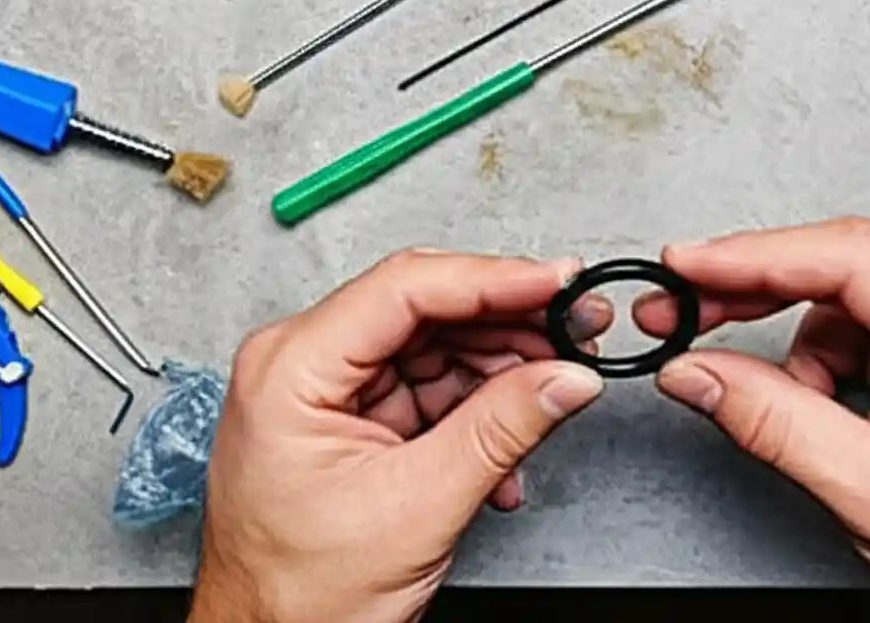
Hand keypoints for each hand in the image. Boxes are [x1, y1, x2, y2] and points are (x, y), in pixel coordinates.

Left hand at [189, 250, 609, 622]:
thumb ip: (501, 430)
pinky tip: (514, 439)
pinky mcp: (354, 418)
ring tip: (555, 386)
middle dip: (509, 322)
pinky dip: (480, 410)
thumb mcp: (417, 509)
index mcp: (291, 369)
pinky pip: (431, 388)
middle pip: (425, 310)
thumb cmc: (296, 598)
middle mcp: (302, 365)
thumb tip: (565, 375)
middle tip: (578, 327)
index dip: (493, 278)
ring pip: (437, 347)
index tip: (558, 281)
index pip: (405, 289)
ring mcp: (329, 391)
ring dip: (502, 369)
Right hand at [635, 218, 869, 622]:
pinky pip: (864, 326)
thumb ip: (772, 422)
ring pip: (843, 300)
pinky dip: (830, 365)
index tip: (684, 266)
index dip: (751, 256)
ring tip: (803, 417)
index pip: (845, 256)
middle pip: (838, 265)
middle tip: (680, 316)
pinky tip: (837, 414)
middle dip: (752, 293)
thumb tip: (696, 370)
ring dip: (800, 352)